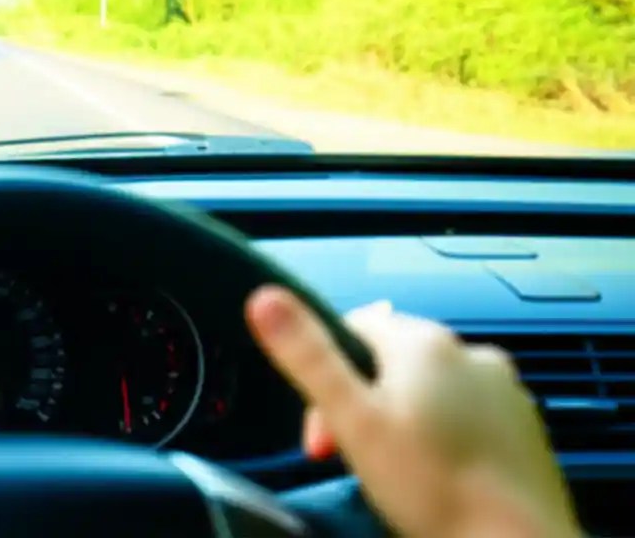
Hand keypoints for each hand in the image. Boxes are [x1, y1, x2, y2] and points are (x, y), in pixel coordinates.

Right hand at [245, 286, 581, 537]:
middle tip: (355, 456)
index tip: (326, 433)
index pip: (352, 329)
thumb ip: (308, 356)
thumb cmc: (432, 488)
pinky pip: (466, 415)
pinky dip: (445, 436)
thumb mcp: (352, 420)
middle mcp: (469, 352)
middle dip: (364, 404)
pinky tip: (438, 474)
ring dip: (404, 420)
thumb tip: (264, 298)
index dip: (327, 379)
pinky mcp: (522, 424)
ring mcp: (503, 388)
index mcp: (423, 341)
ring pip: (429, 389)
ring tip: (399, 469)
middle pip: (390, 363)